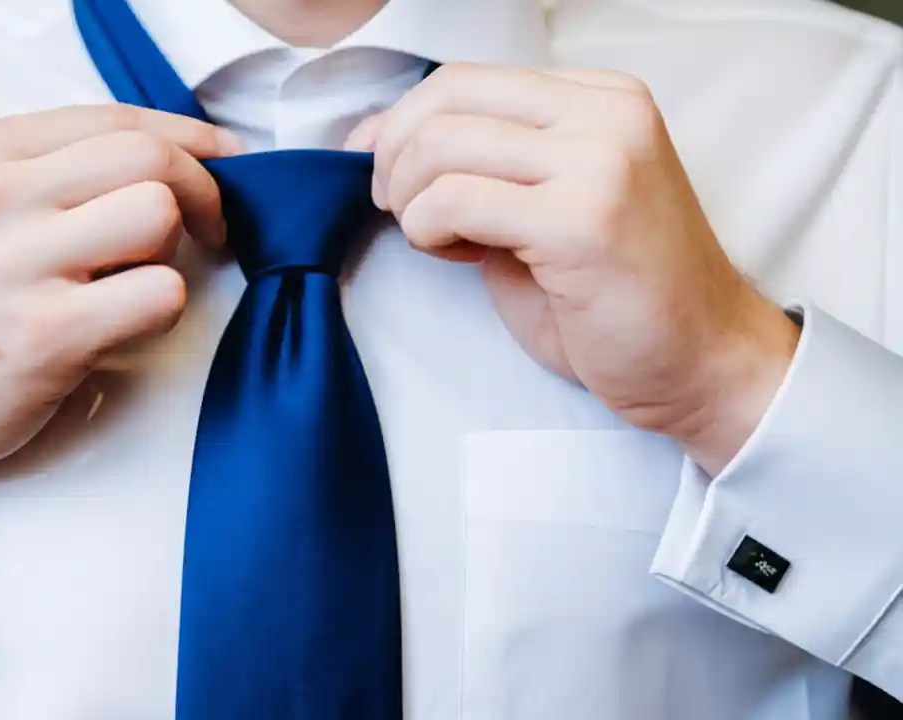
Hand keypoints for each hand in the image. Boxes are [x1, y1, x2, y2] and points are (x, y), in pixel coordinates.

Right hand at [0, 105, 243, 545]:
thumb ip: (55, 172)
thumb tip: (174, 156)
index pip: (118, 117)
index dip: (191, 140)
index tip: (224, 163)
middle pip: (149, 158)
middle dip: (202, 193)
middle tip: (207, 231)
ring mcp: (16, 265)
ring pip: (158, 216)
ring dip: (172, 254)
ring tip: (137, 283)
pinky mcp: (44, 334)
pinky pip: (158, 295)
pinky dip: (163, 312)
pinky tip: (123, 328)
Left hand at [346, 64, 798, 474]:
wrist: (700, 361)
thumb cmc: (617, 297)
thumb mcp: (546, 206)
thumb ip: (482, 165)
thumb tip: (382, 138)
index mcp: (602, 98)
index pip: (467, 79)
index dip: (401, 122)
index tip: (375, 167)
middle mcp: (607, 114)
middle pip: (448, 98)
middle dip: (394, 156)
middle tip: (395, 209)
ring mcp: (599, 161)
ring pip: (442, 145)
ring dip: (410, 200)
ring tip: (434, 239)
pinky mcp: (581, 220)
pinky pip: (455, 201)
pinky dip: (428, 231)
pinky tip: (458, 257)